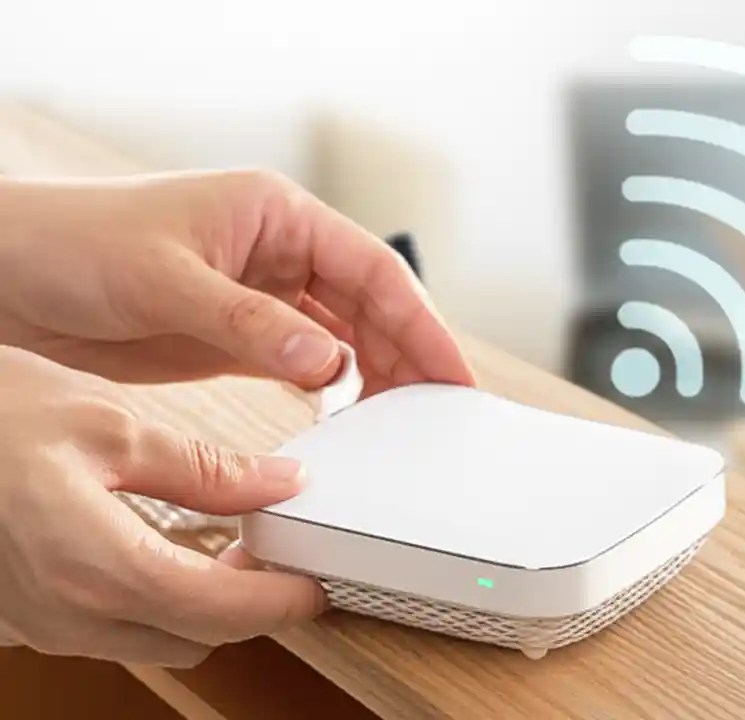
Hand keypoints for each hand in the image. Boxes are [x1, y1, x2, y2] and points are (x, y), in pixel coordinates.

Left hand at [0, 169, 473, 395]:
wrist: (2, 276)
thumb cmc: (70, 245)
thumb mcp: (164, 282)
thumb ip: (248, 323)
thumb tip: (327, 360)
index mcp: (275, 215)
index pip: (371, 269)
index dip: (421, 321)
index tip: (451, 372)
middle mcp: (277, 252)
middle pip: (367, 306)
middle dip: (407, 355)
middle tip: (438, 412)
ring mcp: (258, 296)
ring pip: (342, 337)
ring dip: (374, 376)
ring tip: (403, 424)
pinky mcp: (236, 336)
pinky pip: (303, 363)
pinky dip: (331, 390)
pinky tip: (348, 419)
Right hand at [0, 347, 324, 665]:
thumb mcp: (112, 426)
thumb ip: (206, 469)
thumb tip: (280, 484)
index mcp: (99, 568)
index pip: (223, 614)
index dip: (283, 603)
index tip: (316, 585)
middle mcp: (67, 616)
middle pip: (195, 639)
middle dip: (247, 606)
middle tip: (275, 553)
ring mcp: (38, 626)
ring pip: (151, 641)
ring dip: (199, 608)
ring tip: (225, 548)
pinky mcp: (20, 619)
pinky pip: (105, 630)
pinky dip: (148, 603)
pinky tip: (157, 549)